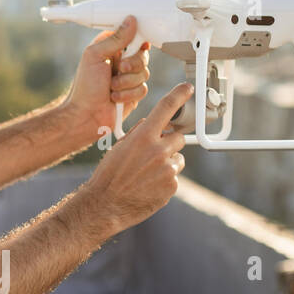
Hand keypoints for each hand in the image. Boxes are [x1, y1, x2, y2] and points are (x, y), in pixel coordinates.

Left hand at [59, 16, 150, 140]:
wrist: (86, 116)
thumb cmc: (85, 88)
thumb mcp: (95, 56)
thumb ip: (115, 39)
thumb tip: (131, 20)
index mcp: (111, 48)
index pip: (132, 35)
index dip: (136, 40)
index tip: (132, 46)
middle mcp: (121, 61)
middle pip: (143, 54)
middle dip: (132, 64)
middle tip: (119, 69)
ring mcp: (129, 77)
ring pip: (145, 72)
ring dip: (127, 82)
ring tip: (111, 88)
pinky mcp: (134, 93)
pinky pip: (143, 89)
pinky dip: (129, 94)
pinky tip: (115, 98)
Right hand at [81, 82, 192, 233]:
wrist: (105, 204)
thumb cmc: (109, 175)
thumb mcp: (119, 147)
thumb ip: (139, 133)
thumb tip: (151, 124)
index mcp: (143, 137)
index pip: (166, 108)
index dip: (179, 95)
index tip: (188, 89)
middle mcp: (158, 150)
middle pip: (179, 138)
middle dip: (170, 144)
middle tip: (153, 155)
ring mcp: (167, 170)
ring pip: (177, 159)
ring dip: (167, 164)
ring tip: (147, 175)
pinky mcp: (171, 186)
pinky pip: (174, 178)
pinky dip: (164, 181)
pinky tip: (148, 186)